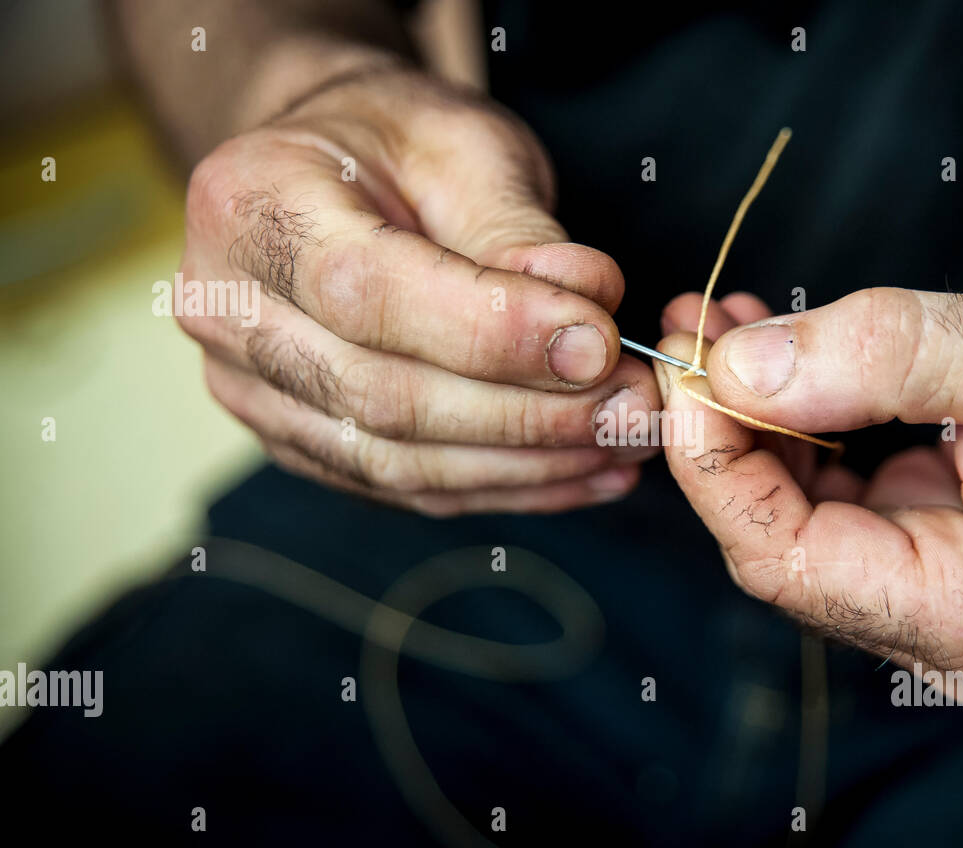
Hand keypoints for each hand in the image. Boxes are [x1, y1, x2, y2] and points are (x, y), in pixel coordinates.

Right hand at [180, 67, 658, 514]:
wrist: (331, 177)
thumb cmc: (398, 143)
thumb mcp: (466, 145)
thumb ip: (519, 232)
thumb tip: (588, 313)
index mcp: (250, 203)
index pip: (368, 291)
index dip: (493, 332)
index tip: (601, 344)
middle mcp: (225, 308)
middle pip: (381, 395)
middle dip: (526, 415)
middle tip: (634, 409)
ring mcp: (251, 389)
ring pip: (396, 462)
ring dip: (525, 466)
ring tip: (623, 447)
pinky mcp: (297, 441)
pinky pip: (404, 488)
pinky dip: (503, 487)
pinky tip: (582, 474)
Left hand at [654, 267, 962, 693]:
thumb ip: (875, 357)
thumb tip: (737, 370)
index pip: (788, 562)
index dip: (716, 466)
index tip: (685, 369)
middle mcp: (953, 623)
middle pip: (782, 544)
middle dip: (723, 434)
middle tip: (692, 329)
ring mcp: (947, 582)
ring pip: (803, 514)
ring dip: (755, 419)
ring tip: (725, 325)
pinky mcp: (947, 536)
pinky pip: (843, 491)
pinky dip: (803, 420)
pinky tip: (780, 353)